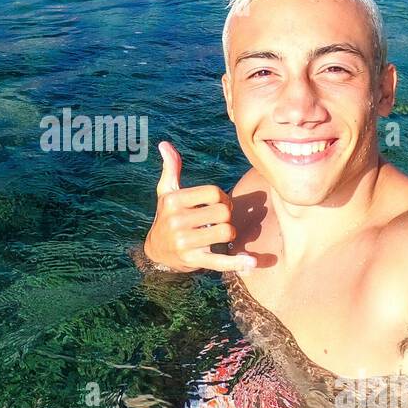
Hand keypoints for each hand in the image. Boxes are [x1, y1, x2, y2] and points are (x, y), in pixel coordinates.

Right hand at [143, 141, 256, 273]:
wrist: (156, 251)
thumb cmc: (167, 216)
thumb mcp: (166, 192)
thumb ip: (171, 168)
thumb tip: (164, 144)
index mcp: (173, 201)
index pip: (214, 192)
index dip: (223, 197)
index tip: (218, 204)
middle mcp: (176, 220)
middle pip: (223, 212)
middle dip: (227, 216)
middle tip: (219, 220)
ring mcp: (184, 242)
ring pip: (226, 232)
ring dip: (230, 233)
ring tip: (220, 234)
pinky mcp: (192, 260)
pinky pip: (219, 260)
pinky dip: (237, 262)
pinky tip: (252, 263)